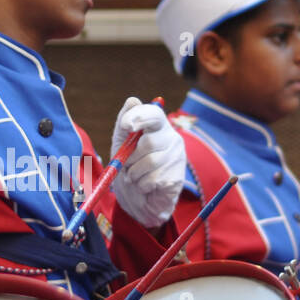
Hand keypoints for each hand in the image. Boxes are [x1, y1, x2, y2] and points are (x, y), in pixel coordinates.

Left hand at [108, 97, 185, 226]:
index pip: (154, 114)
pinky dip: (142, 185)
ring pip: (150, 163)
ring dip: (134, 174)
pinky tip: (146, 186)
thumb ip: (124, 122)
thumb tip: (132, 100)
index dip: (140, 117)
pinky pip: (153, 180)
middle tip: (126, 166)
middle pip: (149, 142)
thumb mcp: (121, 143)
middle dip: (130, 158)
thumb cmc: (130, 166)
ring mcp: (178, 158)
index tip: (127, 126)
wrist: (138, 198)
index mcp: (158, 127)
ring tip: (135, 177)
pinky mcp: (178, 178)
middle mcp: (172, 139)